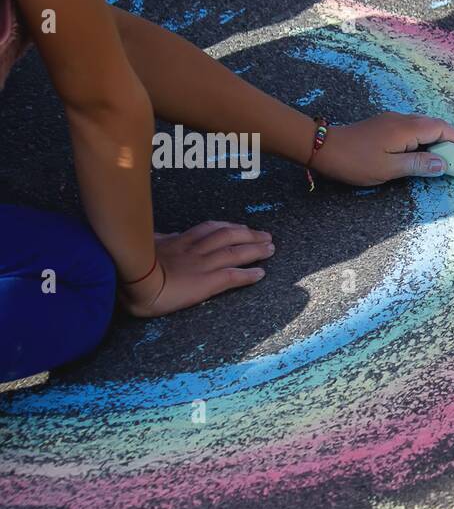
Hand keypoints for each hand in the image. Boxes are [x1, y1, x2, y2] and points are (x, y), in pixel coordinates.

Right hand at [120, 221, 273, 317]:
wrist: (130, 281)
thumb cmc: (127, 266)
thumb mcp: (139, 247)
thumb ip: (151, 241)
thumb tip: (151, 236)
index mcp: (178, 242)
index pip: (208, 229)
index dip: (227, 226)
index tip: (240, 226)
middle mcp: (193, 250)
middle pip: (228, 236)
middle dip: (249, 234)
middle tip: (266, 235)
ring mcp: (201, 265)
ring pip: (235, 252)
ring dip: (255, 249)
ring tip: (270, 248)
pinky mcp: (206, 282)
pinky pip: (232, 275)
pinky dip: (248, 274)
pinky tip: (261, 273)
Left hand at [312, 112, 453, 186]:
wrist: (322, 147)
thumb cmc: (354, 161)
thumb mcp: (388, 168)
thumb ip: (418, 165)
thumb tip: (443, 164)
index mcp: (406, 129)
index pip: (441, 129)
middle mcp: (402, 120)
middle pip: (435, 125)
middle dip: (453, 139)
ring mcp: (392, 121)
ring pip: (424, 126)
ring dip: (440, 139)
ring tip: (448, 157)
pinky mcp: (385, 126)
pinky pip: (414, 129)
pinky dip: (426, 139)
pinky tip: (425, 152)